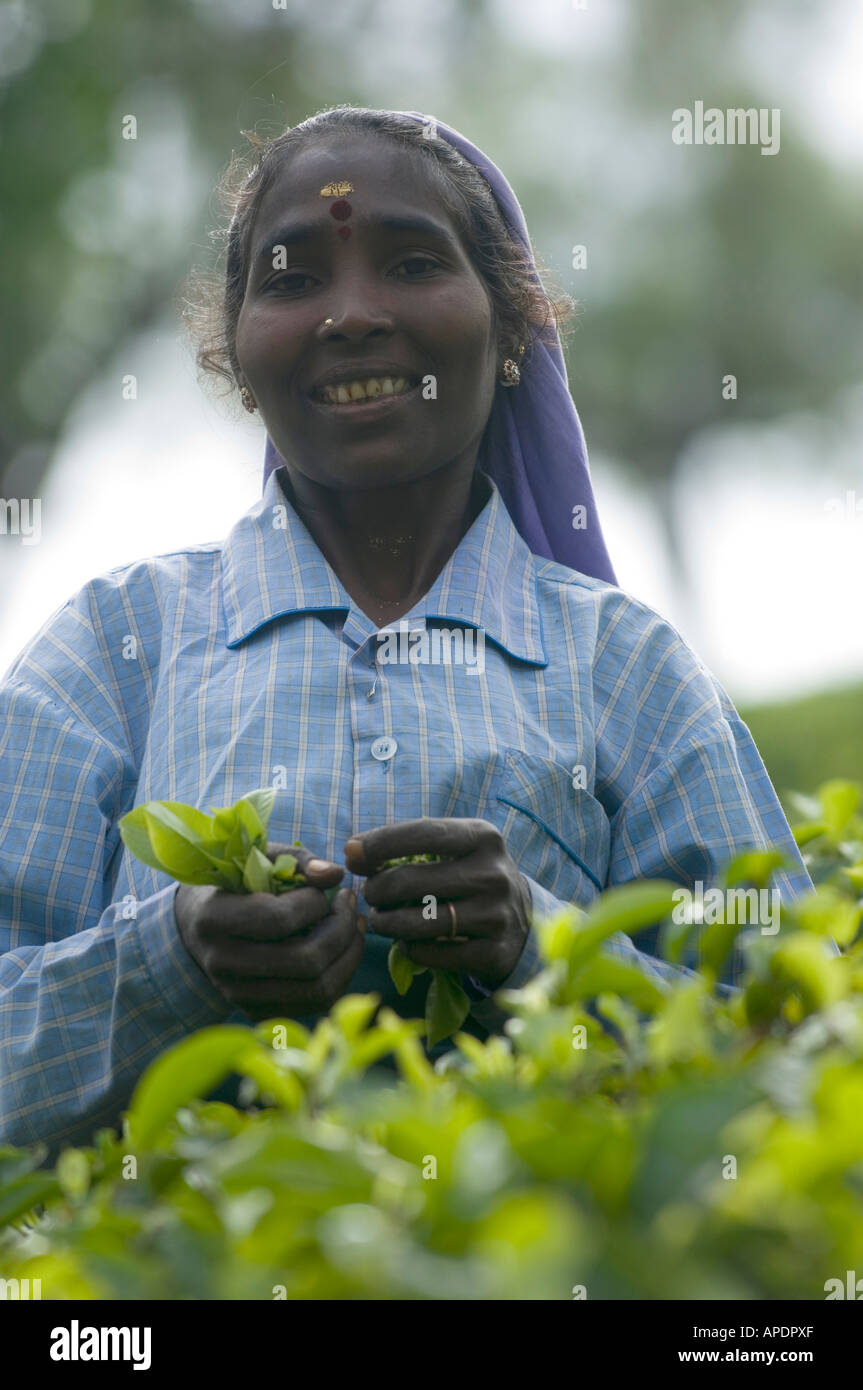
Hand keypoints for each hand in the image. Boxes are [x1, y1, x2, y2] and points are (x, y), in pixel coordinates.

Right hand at [174, 841, 366, 1020]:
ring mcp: (239, 995)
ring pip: (317, 989)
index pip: (278, 920)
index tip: (325, 889)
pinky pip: (317, 1003)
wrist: (197, 927)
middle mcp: (222, 964)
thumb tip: (335, 874)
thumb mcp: (259, 860)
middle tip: (349, 902)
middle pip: (304, 960)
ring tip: (354, 923)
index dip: (314, 903)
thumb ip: (296, 861)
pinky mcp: (257, 1012)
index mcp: (213, 920)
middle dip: (341, 928)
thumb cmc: (236, 884)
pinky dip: (341, 973)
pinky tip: (344, 946)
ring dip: (348, 953)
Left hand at [344, 818, 531, 988]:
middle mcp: (494, 874)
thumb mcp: (452, 850)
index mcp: (483, 837)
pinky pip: (429, 953)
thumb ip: (406, 847)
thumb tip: (352, 853)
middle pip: (409, 881)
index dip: (379, 843)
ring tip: (380, 920)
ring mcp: (497, 916)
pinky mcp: (494, 954)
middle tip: (370, 895)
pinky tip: (409, 941)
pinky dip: (409, 949)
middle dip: (376, 889)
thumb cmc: (469, 876)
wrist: (520, 921)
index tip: (350, 853)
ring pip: (415, 922)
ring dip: (385, 923)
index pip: (421, 833)